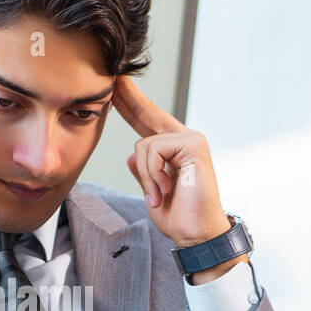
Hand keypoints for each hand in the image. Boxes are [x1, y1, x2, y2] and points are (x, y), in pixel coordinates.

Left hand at [113, 74, 247, 281]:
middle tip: (114, 77)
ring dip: (145, 175)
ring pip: (144, 144)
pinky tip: (166, 189)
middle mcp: (184, 139)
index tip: (117, 88)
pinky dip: (153, 174)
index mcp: (173, 150)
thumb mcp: (152, 191)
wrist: (195, 233)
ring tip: (159, 195)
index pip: (148, 122)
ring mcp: (191, 140)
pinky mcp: (194, 145)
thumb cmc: (178, 217)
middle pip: (149, 114)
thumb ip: (143, 171)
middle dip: (129, 98)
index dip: (131, 105)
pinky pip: (154, 150)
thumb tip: (131, 155)